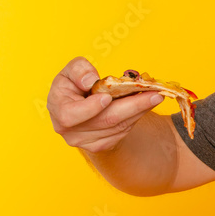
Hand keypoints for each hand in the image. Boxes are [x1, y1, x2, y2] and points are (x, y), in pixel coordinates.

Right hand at [47, 56, 163, 153]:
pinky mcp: (102, 145)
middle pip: (105, 121)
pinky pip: (123, 131)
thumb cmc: (74, 84)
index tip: (106, 97)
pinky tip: (146, 105)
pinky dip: (136, 116)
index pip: (71, 115)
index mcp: (58, 110)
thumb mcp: (71, 71)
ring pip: (119, 126)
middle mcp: (71, 131)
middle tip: (154, 94)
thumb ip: (78, 70)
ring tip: (156, 96)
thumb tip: (90, 81)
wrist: (79, 107)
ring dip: (140, 110)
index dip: (89, 108)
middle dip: (133, 106)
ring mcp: (87, 141)